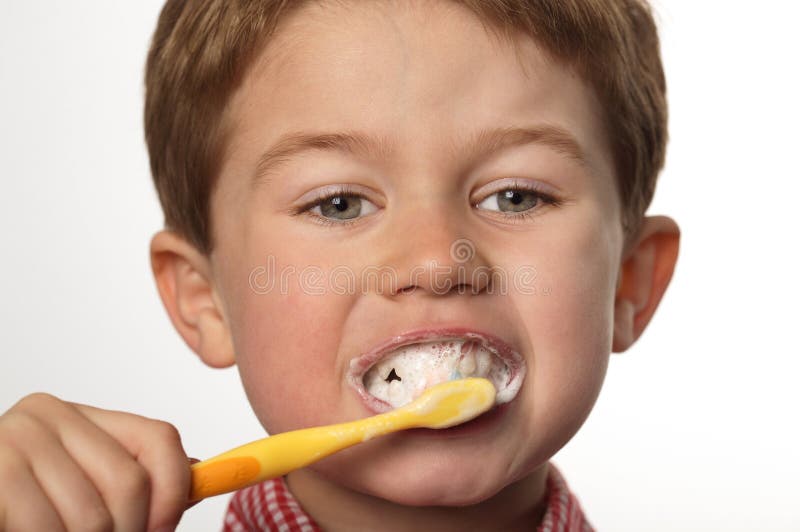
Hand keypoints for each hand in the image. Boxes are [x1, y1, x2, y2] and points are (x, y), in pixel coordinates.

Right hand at [0, 393, 191, 530]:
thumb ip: (136, 480)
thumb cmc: (20, 505)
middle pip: (129, 484)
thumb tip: (200, 474)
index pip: (159, 439)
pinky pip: (45, 527)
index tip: (162, 530)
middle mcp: (46, 415)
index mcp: (79, 415)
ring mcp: (12, 441)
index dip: (175, 491)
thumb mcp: (82, 485)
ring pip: (91, 517)